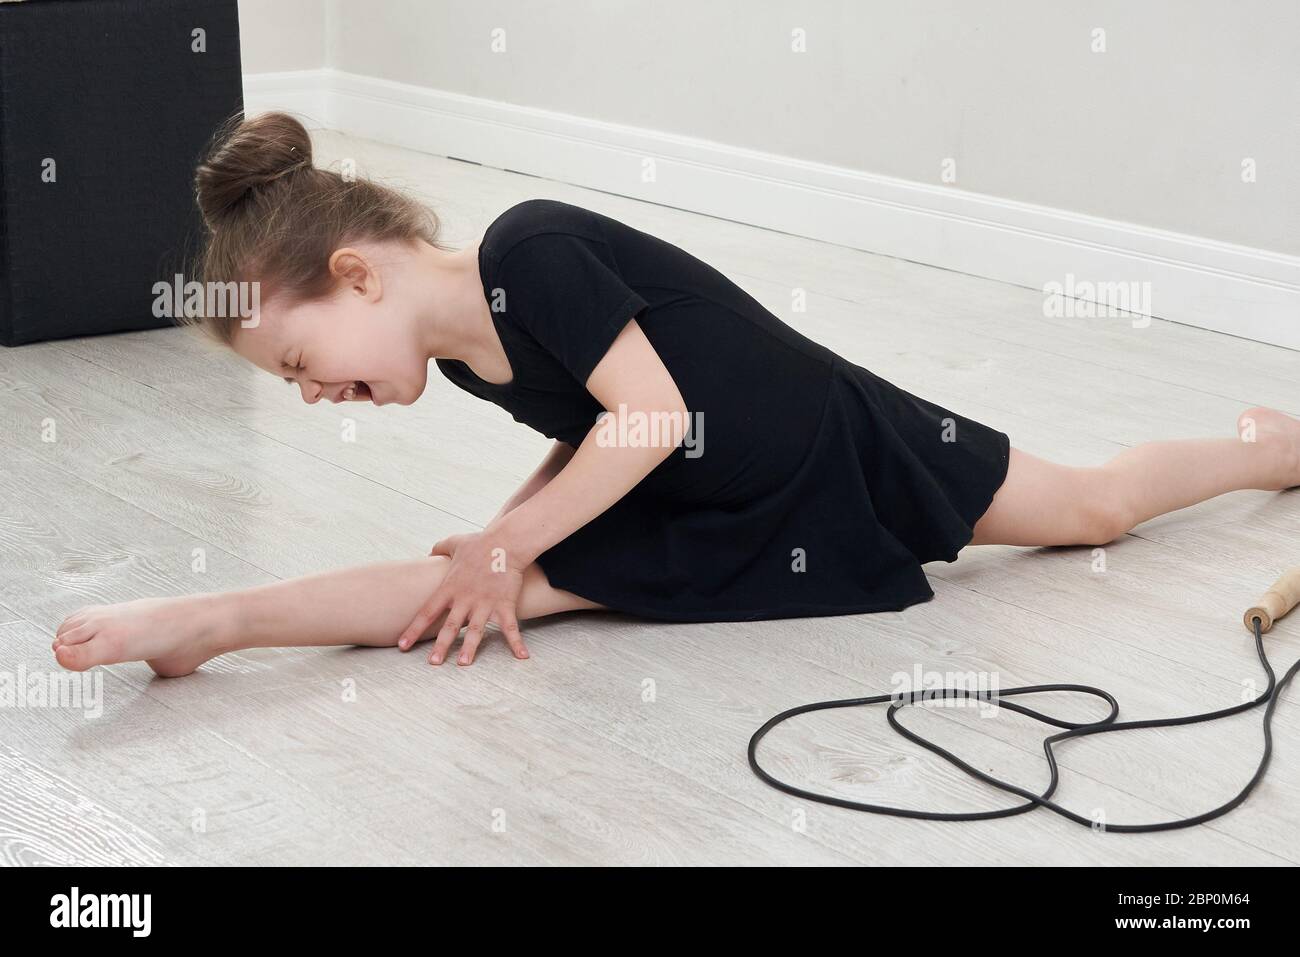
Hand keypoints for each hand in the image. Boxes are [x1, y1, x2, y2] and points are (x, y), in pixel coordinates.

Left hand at [397, 530, 529, 664]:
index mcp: (450, 588)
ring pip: (476, 630)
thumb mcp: (455, 543)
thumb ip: (439, 548)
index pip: (427, 612)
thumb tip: (429, 551)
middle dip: (441, 646)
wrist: (506, 543)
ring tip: (464, 664)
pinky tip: (522, 656)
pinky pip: (511, 627)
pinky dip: (516, 643)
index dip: (413, 630)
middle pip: (450, 627)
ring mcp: (485, 603)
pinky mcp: (504, 605)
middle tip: (433, 663)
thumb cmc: (481, 543)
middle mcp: (465, 599)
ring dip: (470, 648)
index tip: (403, 645)